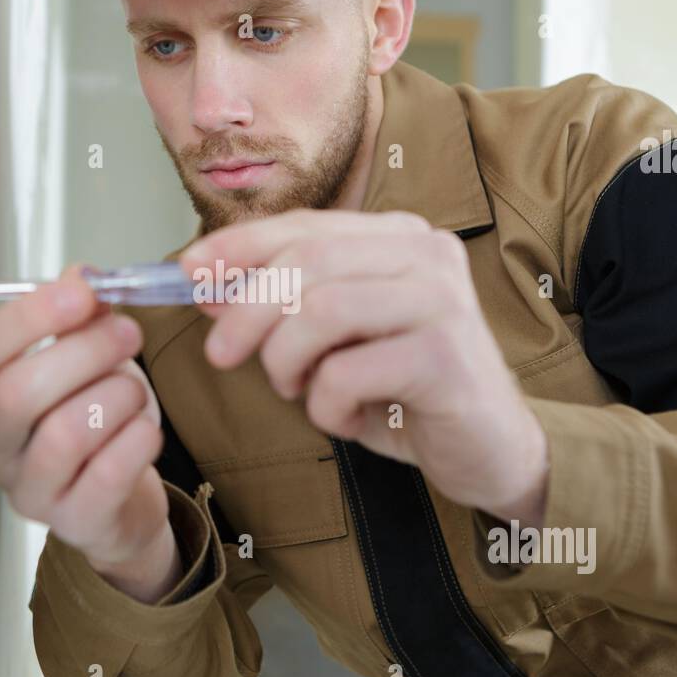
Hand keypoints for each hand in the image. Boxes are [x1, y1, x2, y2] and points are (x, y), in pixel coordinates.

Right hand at [0, 265, 179, 586]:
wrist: (119, 495)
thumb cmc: (89, 417)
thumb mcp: (79, 358)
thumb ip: (76, 317)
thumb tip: (83, 277)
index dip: (32, 314)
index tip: (84, 290)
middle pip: (17, 392)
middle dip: (83, 350)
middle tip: (128, 331)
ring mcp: (27, 493)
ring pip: (64, 433)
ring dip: (115, 396)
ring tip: (134, 389)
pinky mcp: (74, 522)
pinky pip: (108, 473)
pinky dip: (138, 438)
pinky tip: (145, 428)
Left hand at [179, 209, 548, 524]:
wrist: (491, 450)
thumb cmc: (407, 391)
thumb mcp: (334, 343)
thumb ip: (280, 307)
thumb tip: (203, 283)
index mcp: (399, 238)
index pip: (303, 226)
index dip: (237, 246)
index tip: (185, 273)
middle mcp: (427, 254)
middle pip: (306, 262)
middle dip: (246, 309)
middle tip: (220, 354)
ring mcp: (441, 301)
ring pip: (320, 312)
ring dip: (285, 361)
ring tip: (297, 390)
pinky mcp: (445, 356)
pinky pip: (346, 373)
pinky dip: (325, 406)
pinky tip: (346, 418)